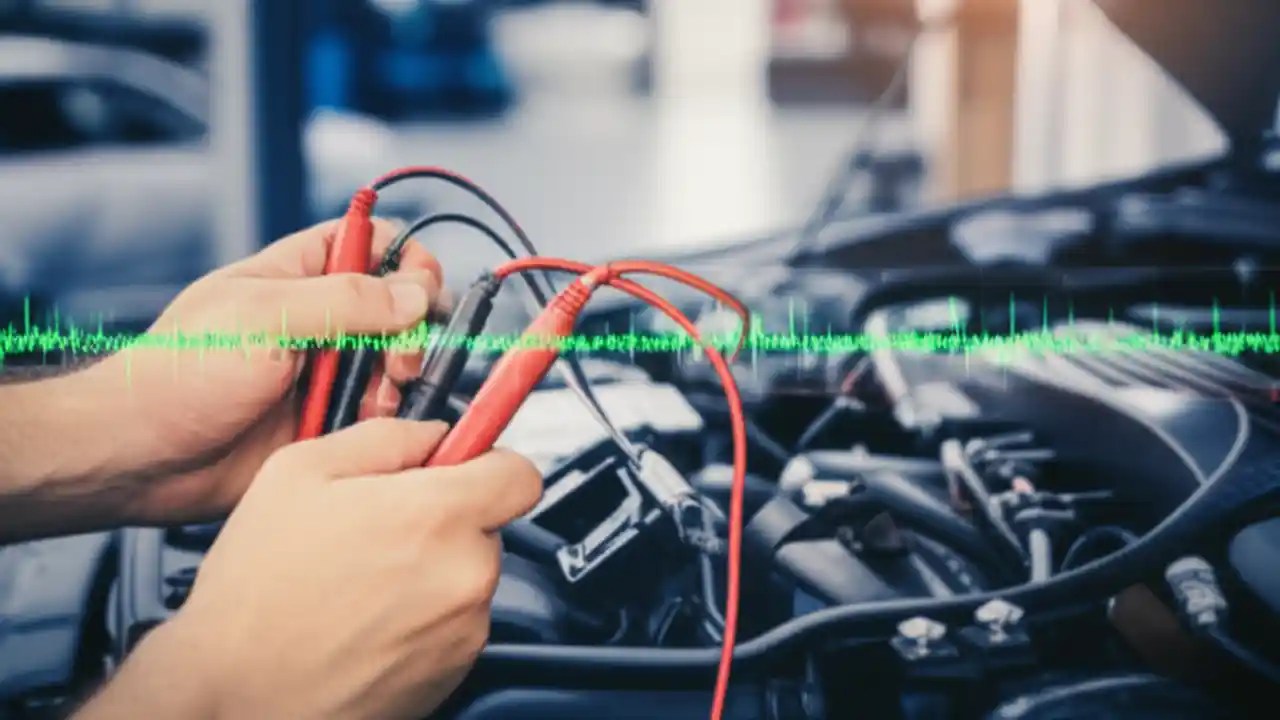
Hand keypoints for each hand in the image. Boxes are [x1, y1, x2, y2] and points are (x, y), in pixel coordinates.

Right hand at [77, 419, 542, 719]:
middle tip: (380, 527)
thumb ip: (387, 437)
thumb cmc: (259, 591)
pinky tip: (368, 618)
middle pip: (489, 523)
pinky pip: (456, 620)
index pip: (521, 473)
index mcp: (437, 514)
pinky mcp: (456, 668)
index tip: (462, 466)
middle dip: (446, 517)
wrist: (240, 694)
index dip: (489, 462)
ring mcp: (465, 627)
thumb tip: (433, 432)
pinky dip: (424, 614)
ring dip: (433, 567)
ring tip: (361, 580)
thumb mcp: (300, 472)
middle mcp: (465, 573)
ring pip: (469, 572)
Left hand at [86, 218, 445, 524]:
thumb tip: (416, 292)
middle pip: (398, 310)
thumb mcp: (265, 318)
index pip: (372, 243)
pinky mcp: (323, 421)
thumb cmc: (178, 375)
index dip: (406, 260)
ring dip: (394, 383)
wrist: (144, 457)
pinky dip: (380, 421)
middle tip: (394, 360)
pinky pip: (376, 416)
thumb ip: (346, 300)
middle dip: (409, 334)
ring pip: (393, 367)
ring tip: (370, 400)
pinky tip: (355, 426)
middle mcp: (316, 321)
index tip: (421, 290)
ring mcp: (322, 373)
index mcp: (296, 275)